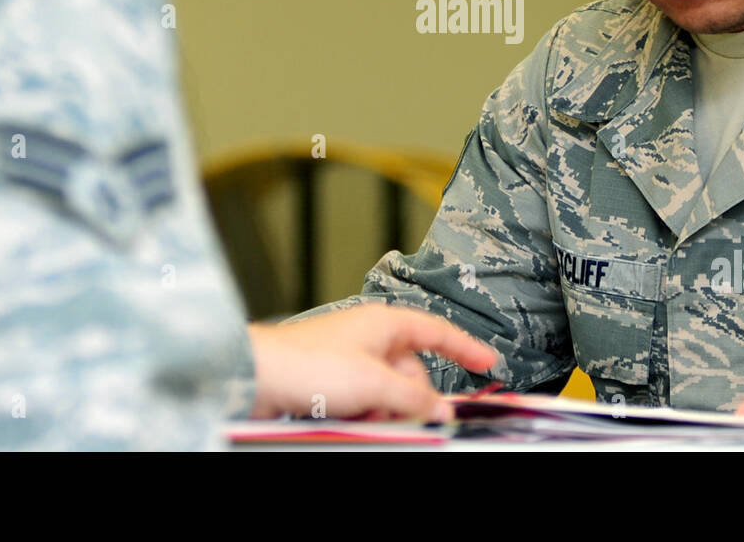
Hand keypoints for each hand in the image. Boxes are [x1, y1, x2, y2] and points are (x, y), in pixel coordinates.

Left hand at [247, 304, 498, 421]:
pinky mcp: (333, 381)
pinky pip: (365, 401)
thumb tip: (442, 410)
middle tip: (400, 416)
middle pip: (412, 372)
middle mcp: (369, 338)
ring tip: (364, 417)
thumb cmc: (307, 363)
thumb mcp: (374, 383)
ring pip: (389, 391)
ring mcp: (351, 360)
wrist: (256, 378)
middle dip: (410, 398)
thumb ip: (414, 397)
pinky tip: (351, 420)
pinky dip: (365, 413)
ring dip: (384, 410)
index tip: (488, 363)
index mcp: (385, 323)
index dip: (466, 347)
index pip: (438, 331)